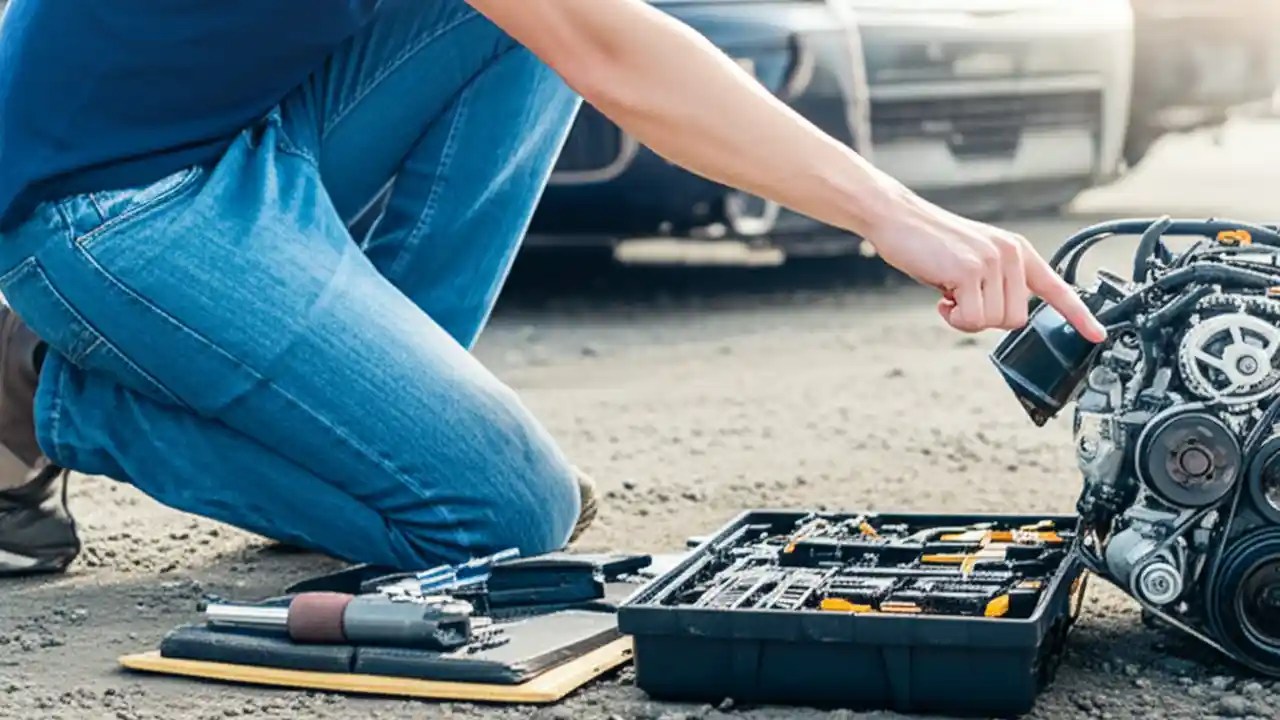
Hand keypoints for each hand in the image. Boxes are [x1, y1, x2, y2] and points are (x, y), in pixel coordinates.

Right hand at [865, 193, 1106, 342]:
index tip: (1098, 335)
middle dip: (984, 318)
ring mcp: (992, 262)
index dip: (1079, 315)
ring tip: (949, 291)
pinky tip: (942, 297)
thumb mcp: (974, 260)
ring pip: (993, 322)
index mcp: (1017, 251)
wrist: (899, 218)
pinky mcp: (969, 271)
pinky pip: (970, 320)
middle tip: (960, 298)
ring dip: (965, 318)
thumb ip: (996, 283)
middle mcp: (1011, 254)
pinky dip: (952, 318)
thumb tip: (1002, 316)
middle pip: (1015, 319)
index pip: (1056, 288)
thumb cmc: (930, 244)